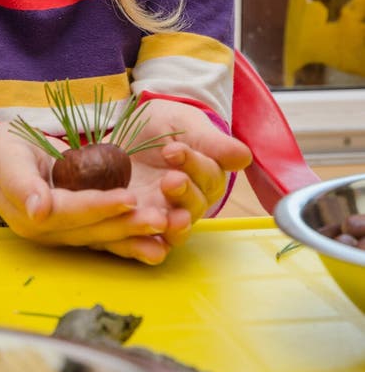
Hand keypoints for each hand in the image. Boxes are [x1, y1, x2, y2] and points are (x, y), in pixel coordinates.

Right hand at [0, 124, 169, 253]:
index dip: (100, 206)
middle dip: (129, 224)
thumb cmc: (4, 152)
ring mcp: (67, 231)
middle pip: (94, 230)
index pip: (71, 212)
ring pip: (106, 236)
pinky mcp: (81, 224)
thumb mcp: (6, 157)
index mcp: (30, 217)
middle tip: (163, 218)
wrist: (3, 158)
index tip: (129, 197)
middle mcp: (51, 231)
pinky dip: (134, 233)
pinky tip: (162, 236)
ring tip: (170, 229)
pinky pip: (109, 231)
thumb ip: (21, 183)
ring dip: (138, 234)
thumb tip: (38, 211)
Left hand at [86, 100, 251, 263]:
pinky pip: (146, 242)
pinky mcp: (139, 226)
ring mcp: (164, 216)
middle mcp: (190, 201)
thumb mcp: (184, 124)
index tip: (172, 150)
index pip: (207, 175)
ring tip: (161, 220)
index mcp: (207, 176)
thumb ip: (212, 142)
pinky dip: (145, 246)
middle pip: (194, 206)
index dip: (192, 163)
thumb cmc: (164, 125)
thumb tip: (244, 157)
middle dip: (183, 194)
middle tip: (169, 181)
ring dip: (170, 227)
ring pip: (175, 230)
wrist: (128, 130)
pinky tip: (142, 242)